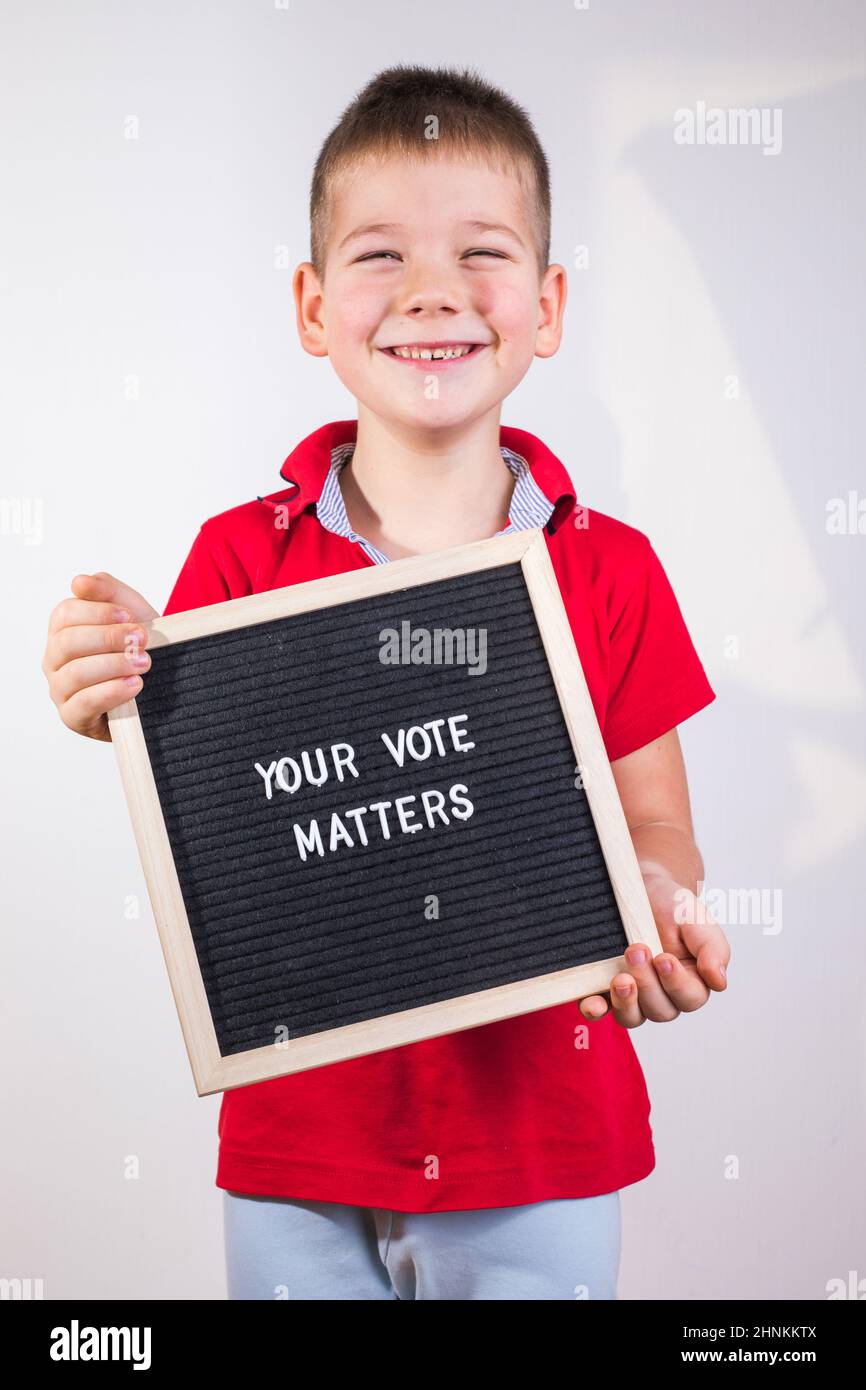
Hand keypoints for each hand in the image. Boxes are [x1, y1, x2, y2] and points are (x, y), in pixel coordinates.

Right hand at [42, 571, 158, 742]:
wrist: (158, 688)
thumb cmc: (137, 647)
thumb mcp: (130, 613)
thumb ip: (108, 591)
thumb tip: (79, 582)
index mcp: (63, 630)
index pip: (65, 614)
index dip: (98, 612)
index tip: (130, 616)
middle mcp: (55, 659)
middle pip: (68, 642)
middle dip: (109, 638)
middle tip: (142, 639)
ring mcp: (60, 689)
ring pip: (76, 673)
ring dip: (114, 664)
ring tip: (144, 663)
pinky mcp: (73, 717)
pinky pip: (84, 703)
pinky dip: (112, 691)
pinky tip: (135, 685)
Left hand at [579, 870, 729, 1026]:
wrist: (642, 888)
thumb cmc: (674, 908)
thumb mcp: (698, 921)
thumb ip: (713, 950)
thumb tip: (720, 983)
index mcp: (692, 981)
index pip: (690, 998)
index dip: (676, 983)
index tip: (664, 957)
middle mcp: (663, 994)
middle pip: (660, 1010)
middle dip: (648, 983)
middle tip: (636, 949)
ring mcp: (633, 994)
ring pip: (633, 1017)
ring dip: (626, 1002)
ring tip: (620, 977)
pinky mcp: (605, 988)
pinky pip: (600, 1009)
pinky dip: (595, 1009)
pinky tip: (592, 1004)